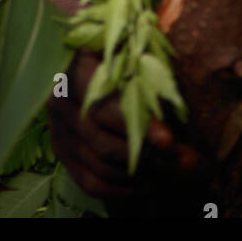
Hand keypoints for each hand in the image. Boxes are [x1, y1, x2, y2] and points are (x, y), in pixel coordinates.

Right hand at [47, 50, 201, 204]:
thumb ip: (151, 72)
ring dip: (141, 174)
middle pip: (102, 141)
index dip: (136, 125)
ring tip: (174, 170)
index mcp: (75, 67)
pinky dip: (122, 188)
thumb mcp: (136, 52)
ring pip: (100, 165)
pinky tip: (149, 183)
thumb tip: (178, 108)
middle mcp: (59, 100)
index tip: (168, 139)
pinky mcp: (62, 151)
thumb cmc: (124, 54)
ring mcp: (58, 128)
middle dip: (147, 155)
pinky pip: (91, 182)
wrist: (92, 62)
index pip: (103, 104)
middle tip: (183, 160)